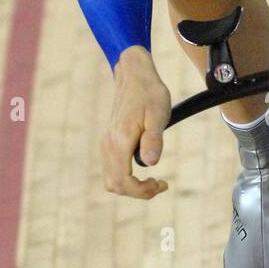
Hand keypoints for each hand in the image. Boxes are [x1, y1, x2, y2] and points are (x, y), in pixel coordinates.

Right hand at [101, 46, 170, 198]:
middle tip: (160, 183)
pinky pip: (112, 169)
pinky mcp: (108, 141)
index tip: (162, 183)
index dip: (142, 191)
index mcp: (119, 141)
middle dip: (137, 192)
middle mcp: (108, 145)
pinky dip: (127, 177)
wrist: (134, 75)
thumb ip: (154, 139)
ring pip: (111, 179)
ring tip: (154, 179)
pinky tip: (145, 167)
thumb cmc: (150, 93)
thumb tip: (151, 163)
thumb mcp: (158, 115)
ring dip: (131, 186)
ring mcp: (106, 143)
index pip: (123, 182)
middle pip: (114, 185)